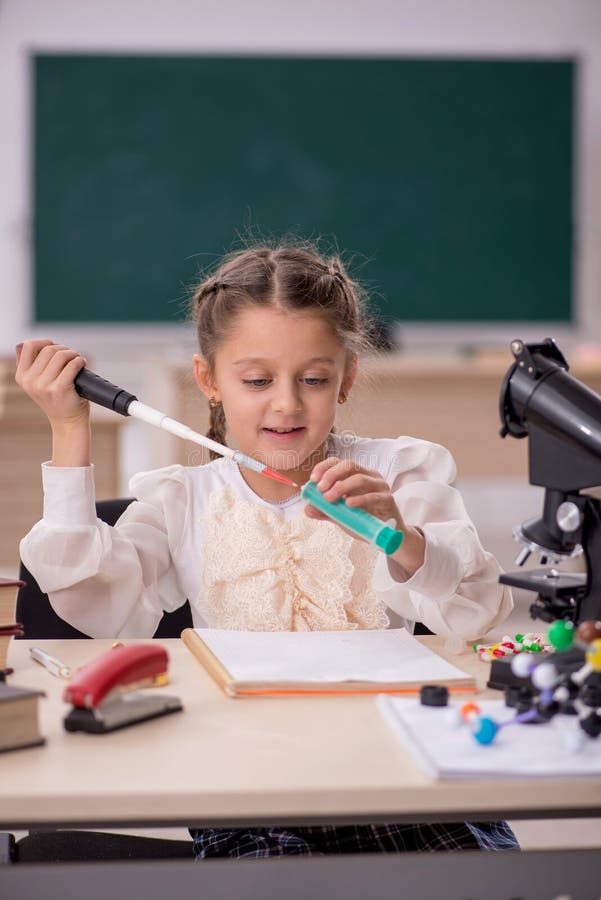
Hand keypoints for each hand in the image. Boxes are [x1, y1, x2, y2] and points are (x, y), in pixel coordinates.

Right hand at [15, 340, 90, 465]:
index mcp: (22, 377)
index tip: (56, 347)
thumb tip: (20, 344)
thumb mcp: (36, 382)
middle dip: (64, 349)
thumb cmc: (57, 399)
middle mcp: (30, 381)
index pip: (29, 346)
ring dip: (73, 354)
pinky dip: (80, 362)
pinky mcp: (60, 389)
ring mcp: (44, 386)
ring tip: (77, 360)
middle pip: (49, 349)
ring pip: (61, 355)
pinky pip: (72, 365)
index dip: (45, 342)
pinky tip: (82, 365)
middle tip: (72, 357)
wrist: (68, 422)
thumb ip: (28, 364)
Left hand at [305, 456, 425, 576]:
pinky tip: (349, 503)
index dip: (324, 467)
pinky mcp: (388, 499)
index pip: (339, 463)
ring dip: (342, 487)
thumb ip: (325, 511)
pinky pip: (374, 496)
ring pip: (360, 478)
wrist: (386, 536)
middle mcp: (369, 476)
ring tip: (329, 498)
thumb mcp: (341, 516)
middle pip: (349, 465)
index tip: (313, 479)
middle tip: (320, 489)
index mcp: (356, 475)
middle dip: (332, 475)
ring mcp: (380, 486)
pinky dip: (360, 499)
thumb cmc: (364, 521)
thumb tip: (307, 508)